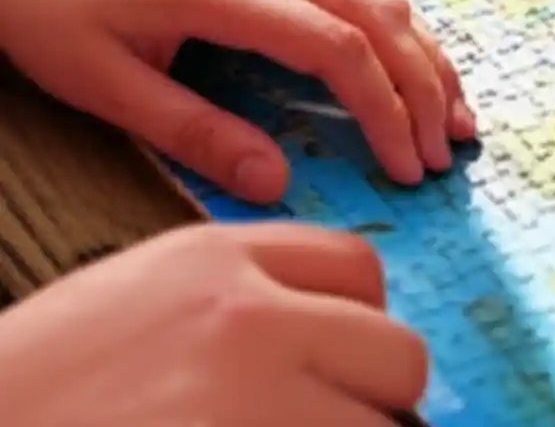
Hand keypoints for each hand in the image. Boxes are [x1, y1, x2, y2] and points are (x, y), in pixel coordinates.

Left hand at [0, 0, 474, 202]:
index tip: (406, 165)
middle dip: (424, 85)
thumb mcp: (100, 82)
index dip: (385, 109)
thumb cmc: (45, 2)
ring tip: (453, 111)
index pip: (339, 46)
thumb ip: (191, 130)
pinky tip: (410, 48)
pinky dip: (395, 21)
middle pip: (377, 14)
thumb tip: (275, 182)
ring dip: (423, 51)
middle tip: (446, 151)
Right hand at [0, 224, 426, 425]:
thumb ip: (237, 301)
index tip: (344, 363)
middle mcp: (248, 319)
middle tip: (326, 421)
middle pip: (400, 353)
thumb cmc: (36, 388)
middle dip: (378, 399)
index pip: (360, 268)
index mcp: (213, 260)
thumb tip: (334, 340)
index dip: (363, 322)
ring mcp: (252, 404)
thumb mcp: (134, 301)